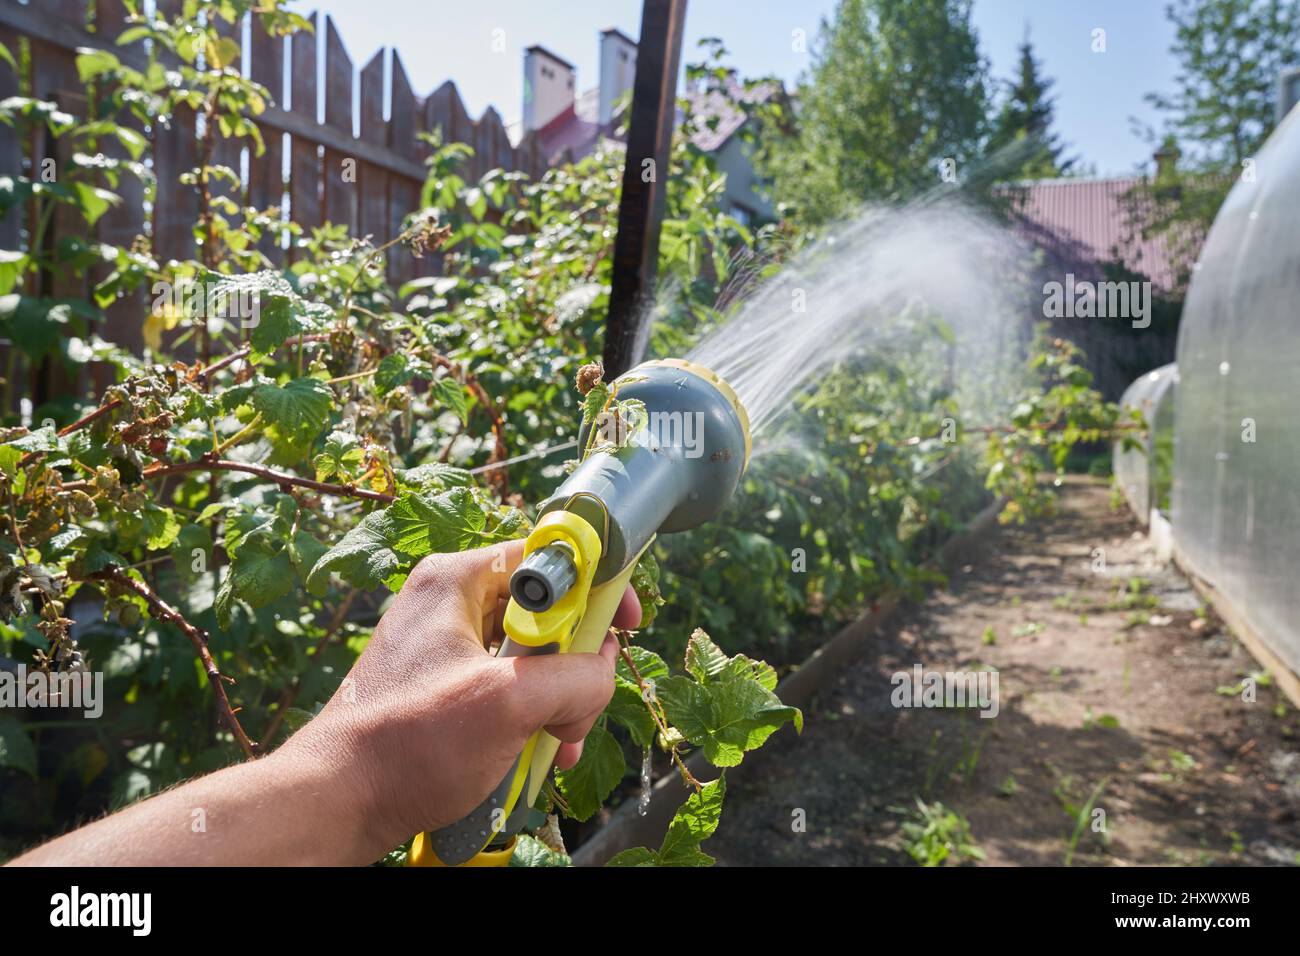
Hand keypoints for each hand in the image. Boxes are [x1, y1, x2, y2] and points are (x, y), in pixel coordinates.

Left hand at [281, 539, 640, 858]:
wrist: (339, 801)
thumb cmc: (407, 744)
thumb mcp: (508, 703)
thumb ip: (576, 678)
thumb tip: (602, 674)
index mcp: (457, 580)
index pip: (548, 555)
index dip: (596, 584)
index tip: (623, 620)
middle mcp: (451, 603)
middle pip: (547, 612)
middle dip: (577, 663)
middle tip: (582, 703)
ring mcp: (446, 646)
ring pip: (532, 656)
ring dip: (559, 699)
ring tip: (559, 742)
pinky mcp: (444, 686)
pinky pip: (508, 686)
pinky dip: (531, 716)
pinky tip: (539, 752)